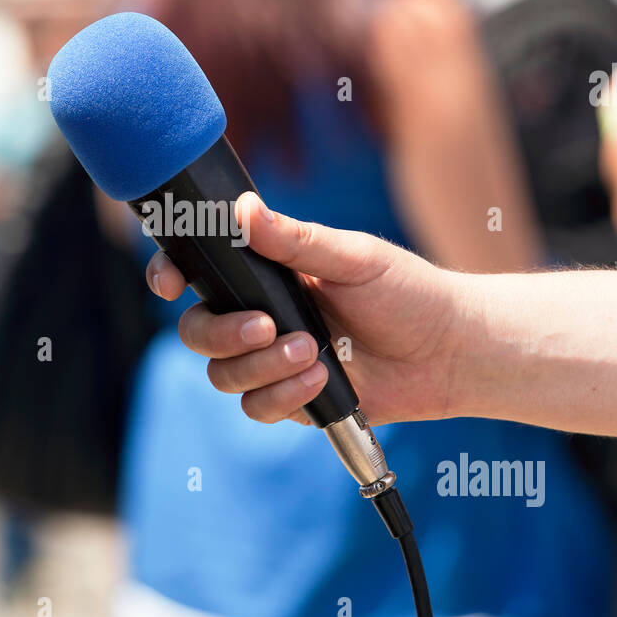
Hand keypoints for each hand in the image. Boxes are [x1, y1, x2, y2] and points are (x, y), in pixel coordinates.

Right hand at [145, 192, 460, 425]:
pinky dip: (284, 396)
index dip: (168, 275)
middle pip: (197, 331)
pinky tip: (324, 379)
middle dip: (221, 334)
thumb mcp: (353, 256)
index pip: (198, 272)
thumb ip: (295, 239)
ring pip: (222, 374)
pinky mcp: (292, 399)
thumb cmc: (406, 292)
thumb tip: (243, 209)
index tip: (169, 283)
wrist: (448, 350)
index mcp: (265, 273)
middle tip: (266, 327)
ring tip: (312, 354)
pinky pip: (258, 407)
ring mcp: (272, 360)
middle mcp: (259, 315)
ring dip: (261, 367)